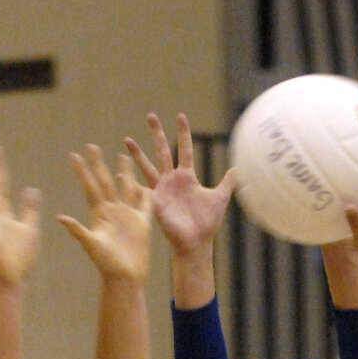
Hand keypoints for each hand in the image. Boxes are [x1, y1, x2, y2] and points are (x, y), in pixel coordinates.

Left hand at [58, 146, 151, 282]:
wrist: (125, 279)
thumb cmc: (106, 265)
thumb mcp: (91, 246)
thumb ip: (78, 230)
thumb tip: (59, 218)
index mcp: (99, 214)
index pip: (90, 187)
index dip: (82, 171)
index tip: (73, 154)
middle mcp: (113, 212)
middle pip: (106, 182)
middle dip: (99, 164)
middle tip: (92, 145)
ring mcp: (128, 216)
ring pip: (126, 188)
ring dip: (125, 173)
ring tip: (123, 155)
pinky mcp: (142, 224)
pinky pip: (146, 204)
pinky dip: (146, 192)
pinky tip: (147, 181)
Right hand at [124, 112, 234, 256]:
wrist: (196, 243)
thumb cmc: (207, 224)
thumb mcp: (220, 198)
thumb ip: (227, 182)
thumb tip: (238, 169)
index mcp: (187, 177)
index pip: (184, 149)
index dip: (183, 133)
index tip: (180, 116)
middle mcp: (172, 180)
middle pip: (162, 151)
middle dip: (157, 133)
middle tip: (150, 115)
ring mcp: (162, 190)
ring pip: (147, 166)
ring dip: (137, 153)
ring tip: (126, 139)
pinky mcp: (155, 201)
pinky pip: (142, 188)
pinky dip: (130, 181)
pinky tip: (119, 172)